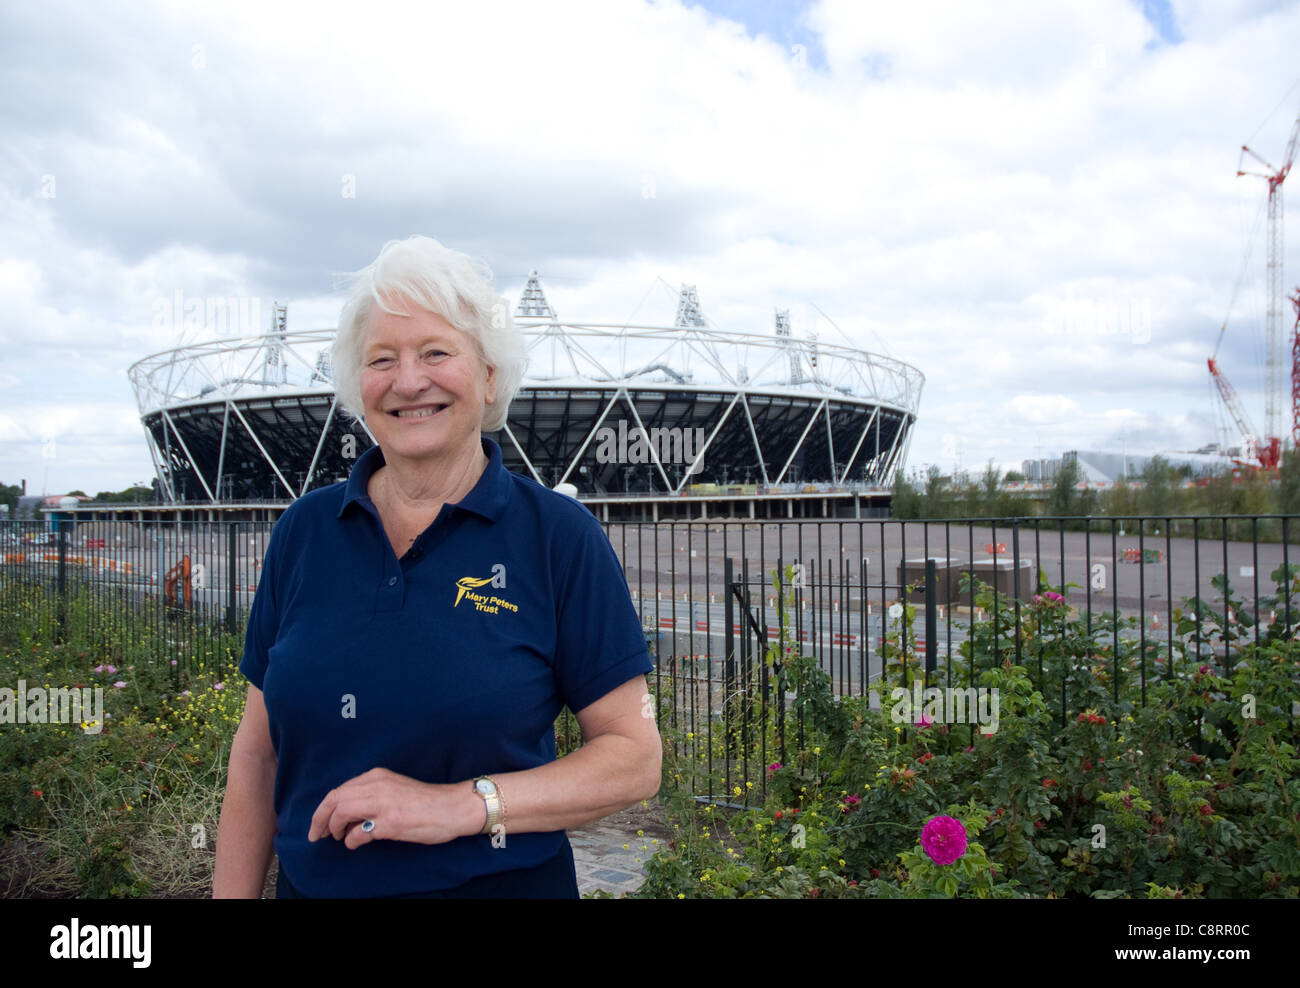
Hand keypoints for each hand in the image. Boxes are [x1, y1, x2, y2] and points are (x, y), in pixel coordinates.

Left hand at [307, 767, 478, 849]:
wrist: (452, 807)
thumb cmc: (424, 802)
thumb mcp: (394, 789)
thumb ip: (371, 794)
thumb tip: (345, 814)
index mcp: (377, 776)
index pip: (339, 790)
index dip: (323, 809)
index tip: (319, 823)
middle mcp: (378, 786)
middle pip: (335, 799)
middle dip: (319, 819)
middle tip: (316, 835)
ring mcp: (384, 804)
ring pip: (341, 811)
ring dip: (333, 828)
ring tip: (337, 838)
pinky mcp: (391, 823)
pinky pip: (359, 833)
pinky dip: (351, 840)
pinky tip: (355, 844)